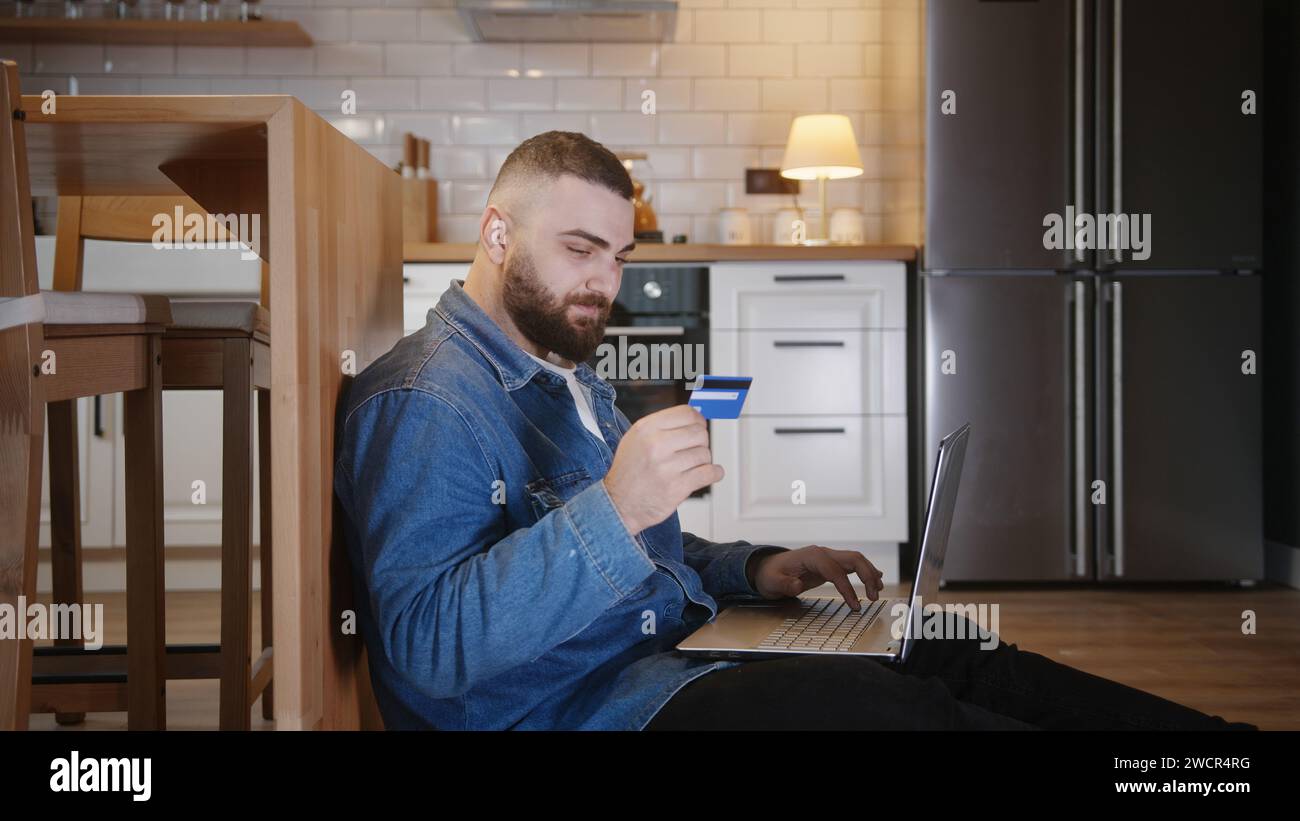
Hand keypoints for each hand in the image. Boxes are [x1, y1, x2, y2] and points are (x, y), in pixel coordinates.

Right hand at [603, 405, 722, 534]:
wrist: (618, 504)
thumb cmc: (628, 472)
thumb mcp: (635, 439)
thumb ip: (661, 426)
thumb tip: (693, 416)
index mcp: (646, 429)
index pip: (686, 413)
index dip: (697, 420)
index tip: (699, 426)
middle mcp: (656, 445)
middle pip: (699, 433)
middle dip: (701, 442)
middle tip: (693, 449)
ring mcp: (667, 467)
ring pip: (705, 454)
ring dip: (703, 461)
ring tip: (691, 466)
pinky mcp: (677, 487)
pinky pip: (709, 473)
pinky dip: (714, 473)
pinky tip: (709, 473)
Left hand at [750, 546, 883, 609]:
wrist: (767, 568)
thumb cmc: (770, 575)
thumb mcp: (772, 582)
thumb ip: (785, 584)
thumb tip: (798, 585)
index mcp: (812, 556)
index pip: (835, 571)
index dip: (847, 588)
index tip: (854, 605)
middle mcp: (823, 553)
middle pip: (853, 558)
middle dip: (867, 576)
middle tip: (874, 596)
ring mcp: (828, 557)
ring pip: (856, 560)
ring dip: (870, 573)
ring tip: (878, 591)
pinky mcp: (830, 564)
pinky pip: (851, 565)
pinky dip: (865, 571)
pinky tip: (876, 578)